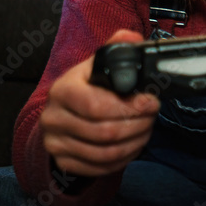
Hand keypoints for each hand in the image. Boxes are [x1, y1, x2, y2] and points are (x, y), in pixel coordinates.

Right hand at [39, 30, 159, 177]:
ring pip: (105, 153)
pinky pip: (99, 168)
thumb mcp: (97, 64)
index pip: (96, 106)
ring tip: (147, 129)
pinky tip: (134, 145)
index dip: (129, 107)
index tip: (151, 102)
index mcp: (62, 90)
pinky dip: (123, 158)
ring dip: (134, 142)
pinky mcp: (64, 162)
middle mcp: (53, 118)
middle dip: (138, 125)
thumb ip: (116, 48)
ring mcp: (55, 143)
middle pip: (104, 132)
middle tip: (152, 117)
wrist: (62, 112)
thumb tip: (131, 38)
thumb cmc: (86, 86)